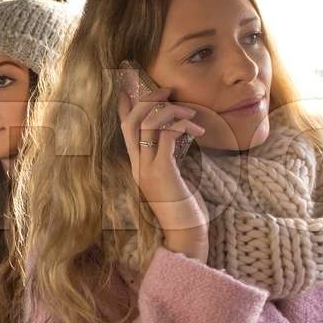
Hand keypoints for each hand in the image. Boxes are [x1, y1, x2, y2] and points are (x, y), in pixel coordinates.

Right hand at [117, 89, 207, 261]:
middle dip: (145, 99)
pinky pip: (167, 135)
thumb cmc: (183, 210)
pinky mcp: (162, 172)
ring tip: (192, 113)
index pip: (125, 129)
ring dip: (171, 110)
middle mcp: (138, 165)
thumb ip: (169, 158)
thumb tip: (176, 137)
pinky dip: (181, 125)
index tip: (128, 86)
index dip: (125, 105)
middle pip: (131, 121)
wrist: (185, 237)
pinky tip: (197, 129)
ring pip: (148, 124)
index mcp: (138, 166)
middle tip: (165, 89)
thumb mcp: (173, 179)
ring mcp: (148, 169)